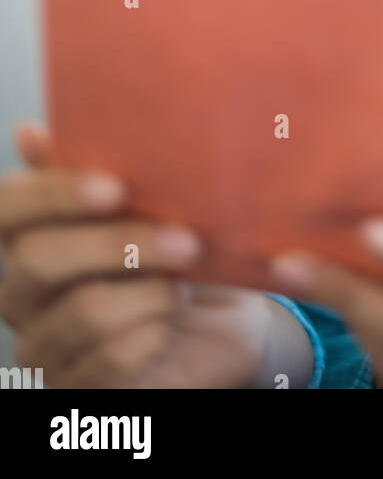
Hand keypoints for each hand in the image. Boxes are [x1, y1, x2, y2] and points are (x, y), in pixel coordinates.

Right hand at [0, 122, 286, 388]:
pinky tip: (171, 320)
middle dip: (122, 244)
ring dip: (150, 292)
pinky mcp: (75, 387)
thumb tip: (27, 133)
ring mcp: (43, 344)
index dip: (50, 195)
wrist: (224, 322)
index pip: (5, 208)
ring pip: (84, 311)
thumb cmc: (178, 252)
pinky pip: (108, 358)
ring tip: (184, 281)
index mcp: (30, 233)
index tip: (115, 186)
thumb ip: (98, 168)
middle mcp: (21, 291)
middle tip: (187, 239)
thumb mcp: (151, 204)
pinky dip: (152, 332)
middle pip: (42, 259)